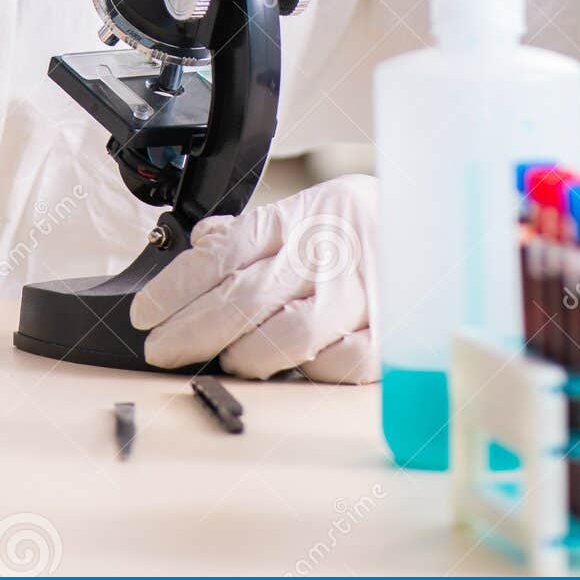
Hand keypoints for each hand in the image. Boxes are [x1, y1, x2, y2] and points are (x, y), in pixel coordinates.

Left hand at [129, 174, 376, 382]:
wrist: (433, 219)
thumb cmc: (353, 225)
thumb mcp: (299, 209)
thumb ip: (248, 232)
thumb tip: (200, 245)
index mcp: (292, 221)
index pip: (222, 255)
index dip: (176, 288)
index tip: (145, 314)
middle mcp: (321, 255)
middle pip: (244, 298)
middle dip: (191, 330)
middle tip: (160, 349)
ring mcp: (355, 296)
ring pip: (287, 336)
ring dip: (244, 355)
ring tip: (224, 361)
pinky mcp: (386, 333)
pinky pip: (339, 364)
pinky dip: (310, 371)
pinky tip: (293, 369)